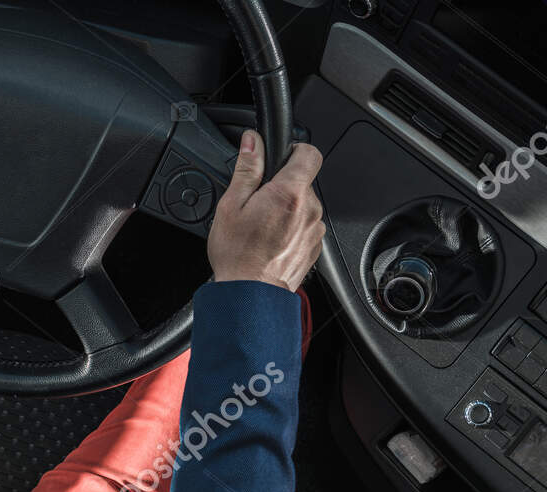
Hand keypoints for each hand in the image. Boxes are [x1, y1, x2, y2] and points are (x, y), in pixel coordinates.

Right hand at [207, 132, 325, 291]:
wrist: (251, 295)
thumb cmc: (239, 255)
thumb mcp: (231, 205)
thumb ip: (247, 168)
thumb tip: (252, 142)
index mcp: (289, 193)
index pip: (309, 153)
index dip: (295, 150)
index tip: (281, 158)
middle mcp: (309, 209)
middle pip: (303, 182)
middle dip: (283, 186)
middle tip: (259, 203)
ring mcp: (314, 229)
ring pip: (304, 206)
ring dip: (288, 210)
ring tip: (263, 227)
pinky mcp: (314, 247)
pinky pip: (306, 227)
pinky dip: (292, 229)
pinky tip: (271, 241)